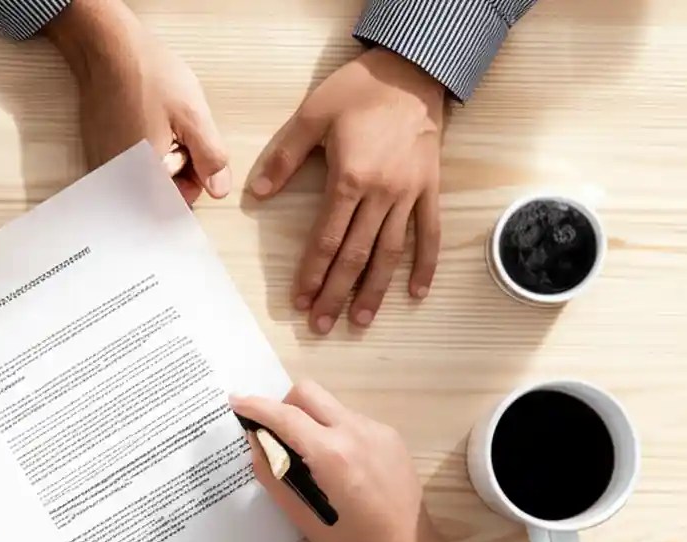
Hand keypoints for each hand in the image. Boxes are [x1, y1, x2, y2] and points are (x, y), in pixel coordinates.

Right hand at [44, 0, 230, 204]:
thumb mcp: (193, 115)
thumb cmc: (147, 76)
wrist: (107, 49)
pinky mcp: (98, 157)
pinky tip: (141, 123)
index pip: (180, 201)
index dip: (195, 175)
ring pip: (146, 178)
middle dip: (176, 167)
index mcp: (144, 177)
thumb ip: (210, 158)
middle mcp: (119, 182)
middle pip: (161, 192)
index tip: (192, 148)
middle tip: (174, 130)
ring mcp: (105, 171)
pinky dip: (141, 151)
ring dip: (159, 157)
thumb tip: (218, 189)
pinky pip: (129, 168)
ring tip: (156, 122)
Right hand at [231, 381, 487, 541]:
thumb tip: (256, 444)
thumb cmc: (353, 540)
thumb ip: (274, 477)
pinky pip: (349, 418)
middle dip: (283, 404)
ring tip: (311, 456)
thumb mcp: (303, 517)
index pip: (285, 416)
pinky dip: (332, 429)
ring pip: (329, 404)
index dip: (255, 407)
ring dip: (309, 418)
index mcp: (332, 455)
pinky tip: (338, 463)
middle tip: (277, 433)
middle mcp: (355, 432)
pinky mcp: (388, 434)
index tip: (236, 402)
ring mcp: (375, 429)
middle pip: (307, 392)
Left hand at [250, 49, 445, 332]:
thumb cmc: (358, 90)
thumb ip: (284, 158)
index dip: (312, 273)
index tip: (300, 301)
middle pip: (356, 255)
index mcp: (350, 179)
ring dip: (376, 290)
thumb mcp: (312, 115)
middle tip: (322, 325)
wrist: (412, 71)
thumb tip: (256, 195)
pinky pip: (429, 233)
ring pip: (391, 252)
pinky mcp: (430, 188)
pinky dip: (424, 265)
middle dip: (336, 293)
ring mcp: (409, 194)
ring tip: (362, 320)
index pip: (327, 239)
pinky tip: (416, 293)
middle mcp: (382, 194)